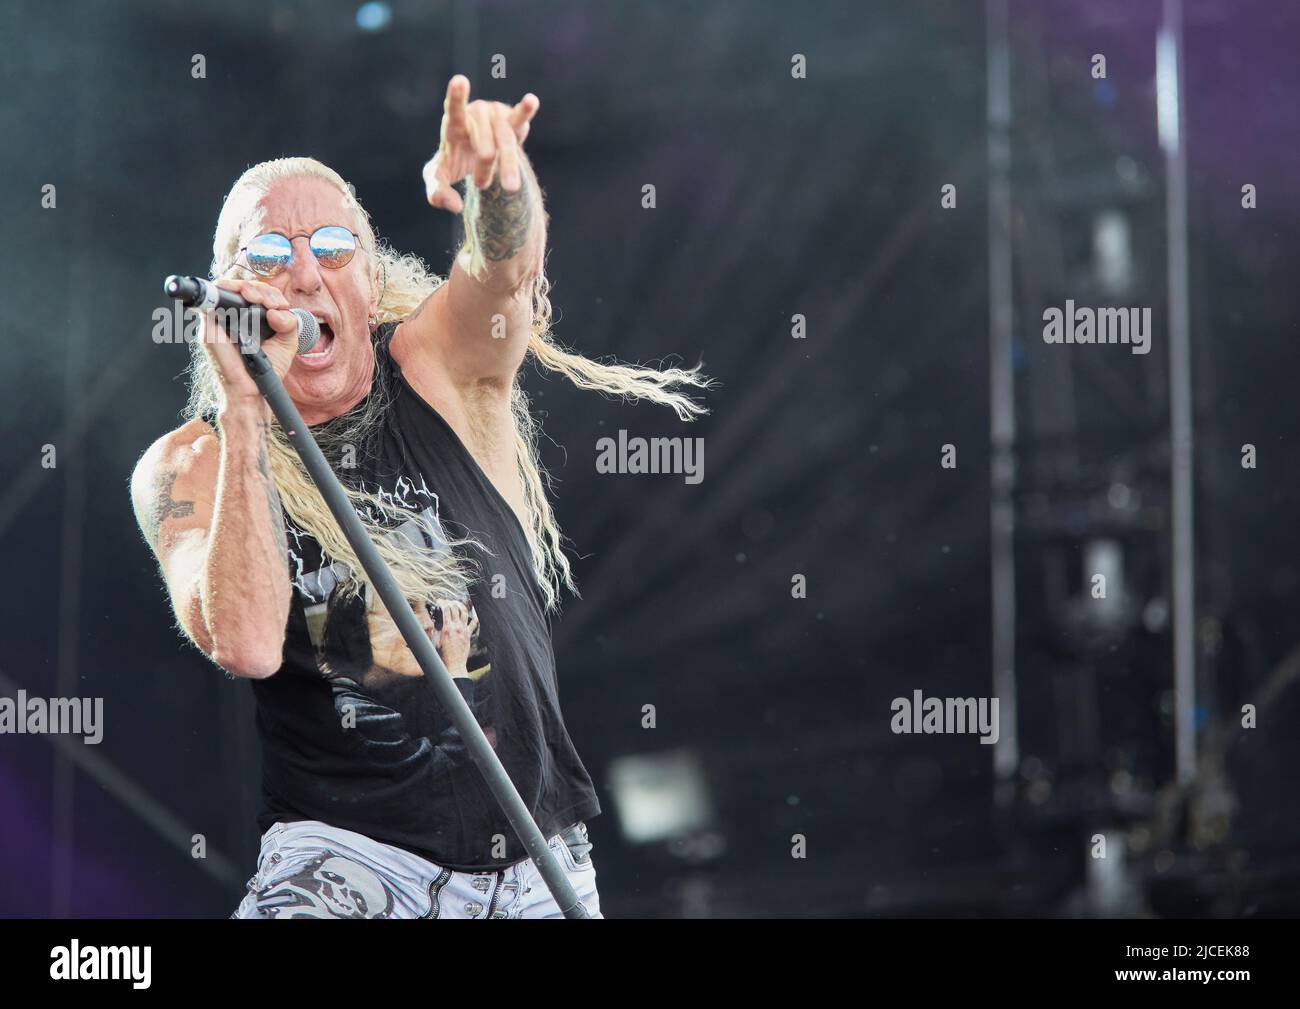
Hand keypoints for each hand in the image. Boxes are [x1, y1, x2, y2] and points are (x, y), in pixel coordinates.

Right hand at [201, 278, 302, 409]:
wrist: (255, 390)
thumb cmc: (267, 368)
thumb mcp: (286, 342)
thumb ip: (288, 323)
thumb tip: (277, 311)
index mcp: (246, 318)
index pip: (252, 292)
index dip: (267, 292)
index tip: (281, 305)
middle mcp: (229, 317)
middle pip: (240, 286)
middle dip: (261, 289)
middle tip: (274, 303)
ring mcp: (217, 321)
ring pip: (227, 287)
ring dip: (249, 288)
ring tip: (265, 301)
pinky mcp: (209, 328)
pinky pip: (213, 301)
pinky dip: (231, 294)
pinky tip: (251, 300)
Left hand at [422, 75, 539, 213]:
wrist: (475, 155)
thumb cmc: (453, 162)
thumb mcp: (438, 179)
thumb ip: (437, 193)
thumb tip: (456, 206)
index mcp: (453, 125)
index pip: (453, 110)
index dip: (457, 97)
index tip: (460, 80)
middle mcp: (474, 114)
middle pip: (484, 144)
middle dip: (484, 169)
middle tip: (480, 186)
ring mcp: (495, 115)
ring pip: (505, 141)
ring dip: (507, 165)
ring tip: (510, 188)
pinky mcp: (512, 121)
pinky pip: (520, 119)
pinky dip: (525, 111)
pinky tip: (531, 101)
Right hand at [434, 598, 478, 677]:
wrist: (453, 664)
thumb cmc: (442, 655)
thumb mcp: (435, 640)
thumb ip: (436, 629)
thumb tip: (434, 621)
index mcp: (447, 628)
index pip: (445, 609)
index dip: (442, 602)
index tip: (439, 600)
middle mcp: (456, 627)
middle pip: (454, 608)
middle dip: (450, 602)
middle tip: (446, 601)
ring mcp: (464, 630)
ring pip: (464, 612)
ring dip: (460, 605)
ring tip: (456, 603)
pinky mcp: (468, 635)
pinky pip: (474, 623)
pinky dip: (475, 616)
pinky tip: (474, 611)